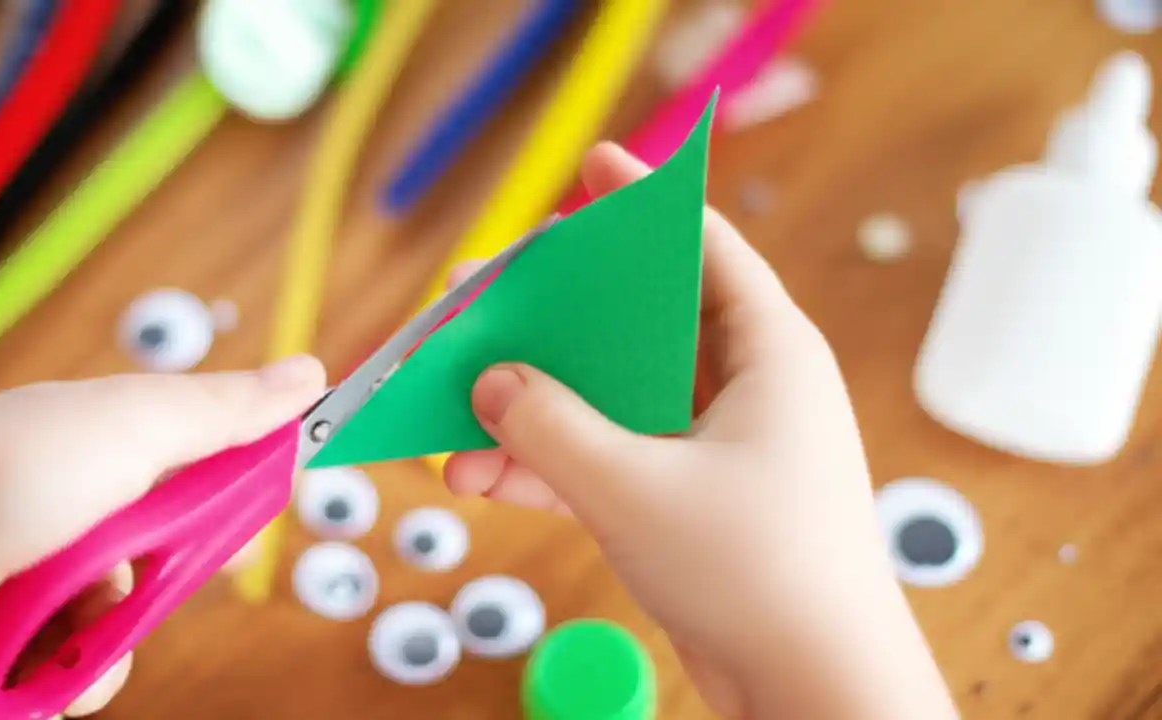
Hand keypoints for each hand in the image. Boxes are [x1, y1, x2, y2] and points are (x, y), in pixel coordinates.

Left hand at [0, 356, 323, 718]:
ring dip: (106, 645)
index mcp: (133, 456)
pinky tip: (37, 661)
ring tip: (68, 620)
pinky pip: (73, 678)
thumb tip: (309, 372)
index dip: (236, 518)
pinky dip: (59, 680)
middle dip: (165, 593)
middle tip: (137, 578)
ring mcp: (55, 580)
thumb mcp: (142, 424)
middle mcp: (99, 518)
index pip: (218, 487)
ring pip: (129, 637)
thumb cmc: (8, 465)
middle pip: (178, 576)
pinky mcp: (17, 639)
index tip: (238, 537)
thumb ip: (229, 410)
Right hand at [443, 144, 956, 718]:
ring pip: (609, 399)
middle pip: (635, 323)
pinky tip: (481, 478)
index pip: (704, 246)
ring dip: (533, 410)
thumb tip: (492, 380)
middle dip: (552, 322)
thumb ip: (552, 425)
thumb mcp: (637, 486)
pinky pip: (607, 460)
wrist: (815, 694)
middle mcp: (744, 388)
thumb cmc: (759, 574)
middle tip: (477, 306)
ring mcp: (714, 447)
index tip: (591, 167)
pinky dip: (549, 466)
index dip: (645, 204)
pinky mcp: (687, 501)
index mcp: (767, 352)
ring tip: (450, 415)